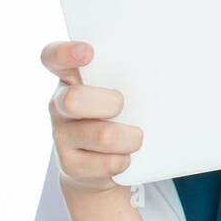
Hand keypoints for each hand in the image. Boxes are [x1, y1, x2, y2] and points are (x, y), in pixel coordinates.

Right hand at [42, 40, 142, 195]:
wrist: (100, 168)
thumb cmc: (118, 119)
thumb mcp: (120, 94)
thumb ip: (128, 80)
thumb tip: (167, 71)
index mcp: (70, 79)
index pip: (53, 57)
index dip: (65, 53)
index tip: (87, 51)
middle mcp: (59, 105)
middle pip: (74, 99)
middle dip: (110, 104)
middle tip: (122, 107)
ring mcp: (61, 136)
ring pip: (104, 135)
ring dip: (130, 138)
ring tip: (134, 138)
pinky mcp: (71, 165)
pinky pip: (110, 163)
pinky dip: (126, 160)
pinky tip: (124, 157)